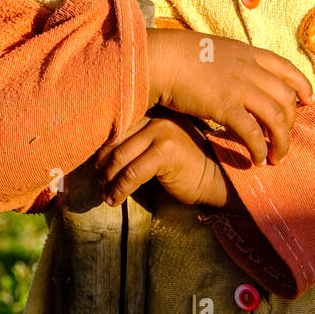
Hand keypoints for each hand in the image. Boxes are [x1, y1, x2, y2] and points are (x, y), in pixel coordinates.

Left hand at [94, 109, 229, 207]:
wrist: (217, 179)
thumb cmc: (186, 167)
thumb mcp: (160, 147)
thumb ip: (138, 143)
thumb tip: (101, 156)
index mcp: (155, 113)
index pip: (117, 127)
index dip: (102, 150)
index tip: (97, 169)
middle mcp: (157, 117)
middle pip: (114, 141)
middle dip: (102, 166)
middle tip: (100, 183)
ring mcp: (162, 132)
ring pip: (119, 158)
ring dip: (108, 181)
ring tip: (106, 195)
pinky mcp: (165, 151)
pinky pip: (131, 174)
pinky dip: (119, 190)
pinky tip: (115, 200)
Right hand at [147, 28, 314, 165]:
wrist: (162, 58)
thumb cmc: (181, 56)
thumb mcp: (218, 51)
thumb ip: (235, 64)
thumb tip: (240, 77)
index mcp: (250, 54)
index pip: (288, 69)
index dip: (303, 86)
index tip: (309, 101)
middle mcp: (251, 70)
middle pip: (287, 98)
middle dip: (292, 122)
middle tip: (284, 139)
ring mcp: (240, 87)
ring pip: (277, 118)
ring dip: (281, 142)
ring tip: (276, 158)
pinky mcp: (226, 107)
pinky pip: (252, 132)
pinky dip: (258, 149)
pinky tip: (255, 160)